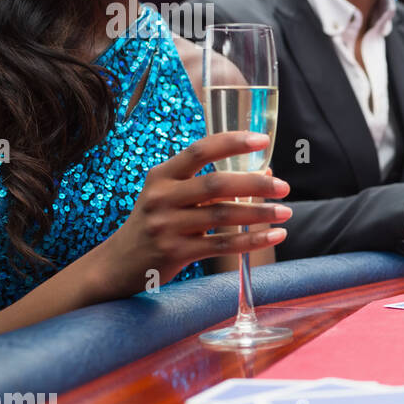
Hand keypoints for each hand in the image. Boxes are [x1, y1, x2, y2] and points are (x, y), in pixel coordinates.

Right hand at [84, 132, 291, 297]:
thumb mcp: (172, 196)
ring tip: (286, 212)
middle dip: (255, 184)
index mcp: (161, 175)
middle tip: (285, 187)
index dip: (232, 143)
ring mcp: (166, 226)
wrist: (118, 264)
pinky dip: (252, 240)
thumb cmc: (156, 222)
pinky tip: (275, 235)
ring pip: (223, 215)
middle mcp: (161, 197)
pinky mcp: (175, 252)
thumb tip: (266, 171)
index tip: (263, 139)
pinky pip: (223, 245)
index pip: (200, 150)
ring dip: (260, 214)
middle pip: (216, 184)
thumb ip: (210, 184)